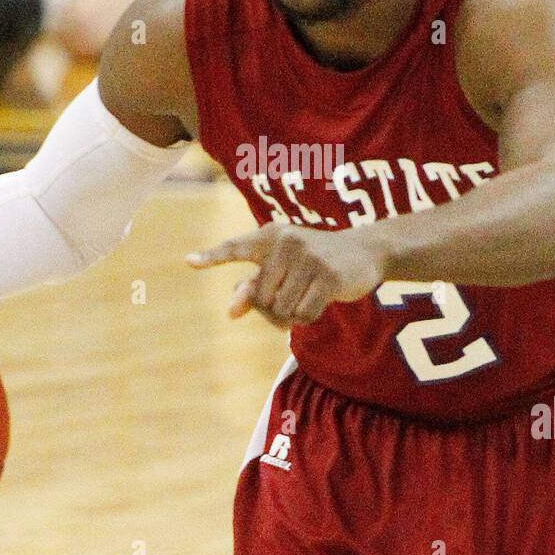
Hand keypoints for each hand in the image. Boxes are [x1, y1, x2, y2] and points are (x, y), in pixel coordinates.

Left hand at [186, 221, 386, 327]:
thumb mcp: (283, 268)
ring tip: (309, 296)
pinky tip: (320, 302)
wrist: (365, 251)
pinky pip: (303, 315)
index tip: (189, 262)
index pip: (236, 247)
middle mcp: (287, 242)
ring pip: (282, 309)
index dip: (213, 257)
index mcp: (270, 236)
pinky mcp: (329, 277)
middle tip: (295, 296)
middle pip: (262, 298)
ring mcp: (309, 258)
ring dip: (293, 315)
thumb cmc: (315, 261)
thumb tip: (231, 312)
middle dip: (275, 309)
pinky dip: (308, 317)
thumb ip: (254, 288)